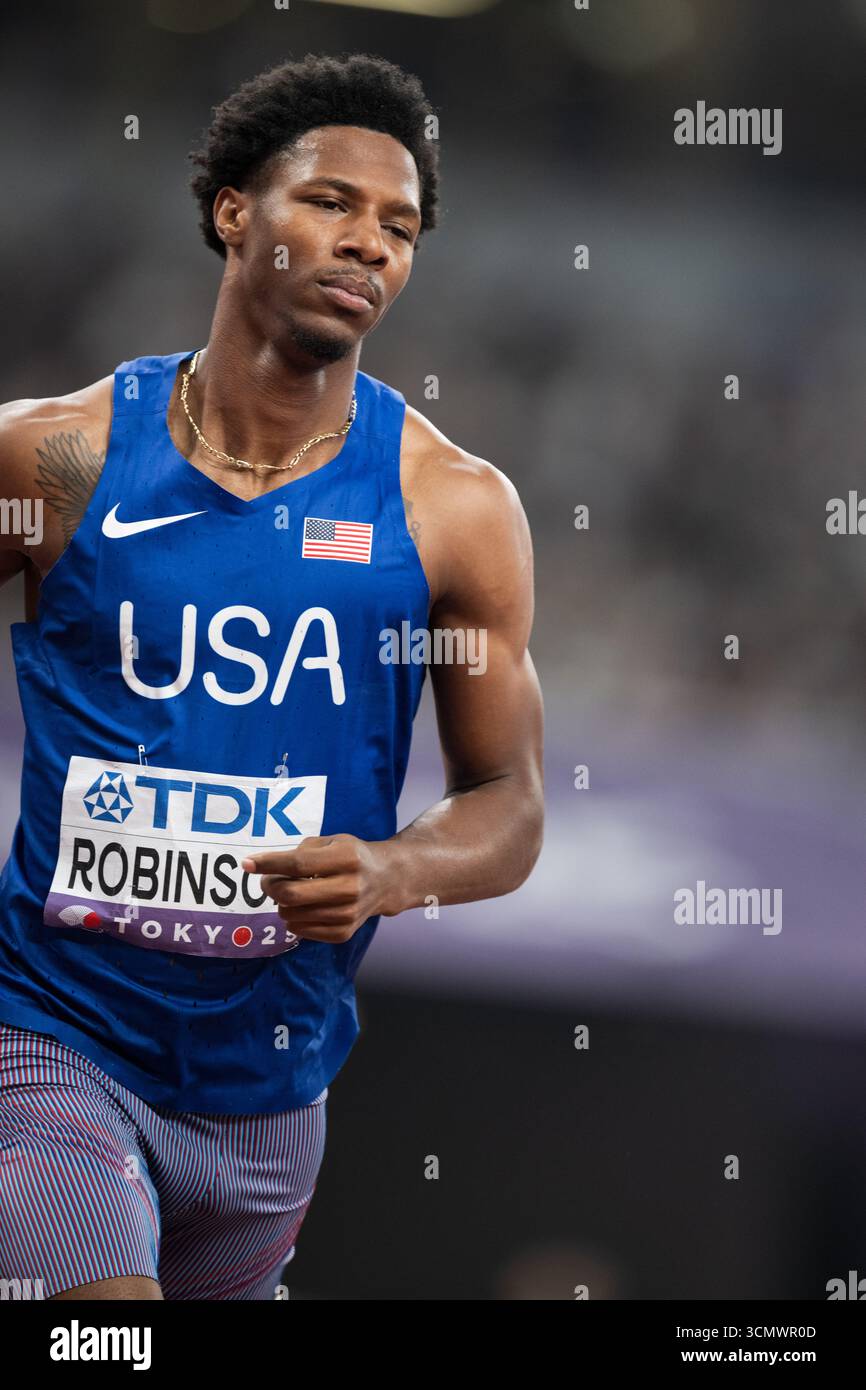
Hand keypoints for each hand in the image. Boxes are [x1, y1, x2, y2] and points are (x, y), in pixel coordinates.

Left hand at [241, 834, 397, 943]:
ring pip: (291, 915)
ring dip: (282, 903)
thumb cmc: (351, 857)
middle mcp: (350, 887)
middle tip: (269, 880)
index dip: (269, 864)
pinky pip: (300, 930)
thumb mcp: (332, 842)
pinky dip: (293, 919)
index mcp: (346, 858)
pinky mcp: (344, 932)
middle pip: (291, 894)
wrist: (386, 880)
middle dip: (270, 886)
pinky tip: (304, 907)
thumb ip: (301, 851)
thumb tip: (265, 869)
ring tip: (292, 892)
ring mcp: (348, 913)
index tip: (247, 864)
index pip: (298, 864)